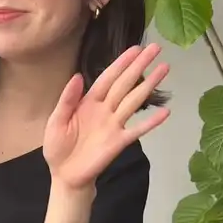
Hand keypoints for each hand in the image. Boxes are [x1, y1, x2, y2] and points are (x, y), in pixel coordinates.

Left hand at [43, 43, 169, 189]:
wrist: (64, 174)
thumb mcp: (56, 120)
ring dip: (150, 85)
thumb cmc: (58, 146)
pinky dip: (151, 122)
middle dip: (140, 66)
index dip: (121, 63)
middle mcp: (105, 109)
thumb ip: (67, 99)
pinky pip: (138, 130)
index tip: (135, 48)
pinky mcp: (119, 142)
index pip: (108, 78)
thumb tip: (78, 76)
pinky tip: (166, 112)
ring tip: (165, 69)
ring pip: (134, 101)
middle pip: (125, 84)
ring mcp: (114, 125)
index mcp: (88, 102)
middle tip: (156, 48)